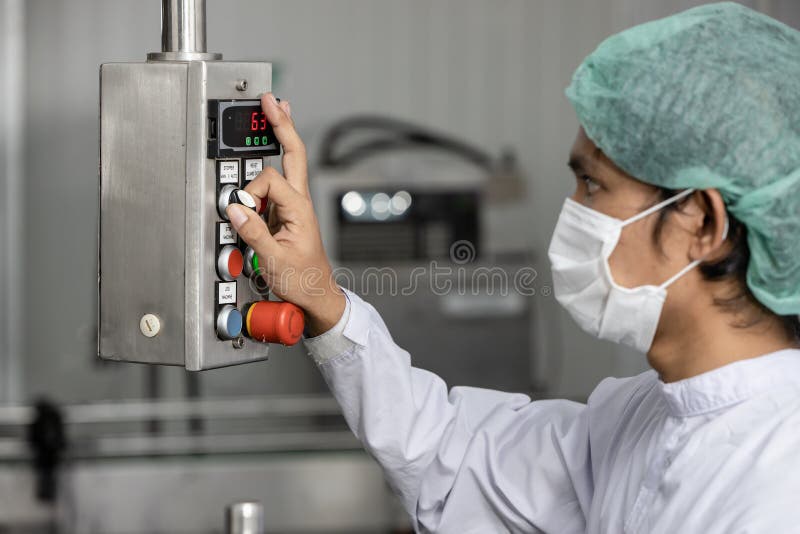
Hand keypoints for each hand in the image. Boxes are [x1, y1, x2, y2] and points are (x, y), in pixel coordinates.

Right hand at [225, 93, 344, 336]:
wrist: (316, 295)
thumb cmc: (302, 280)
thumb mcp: (274, 260)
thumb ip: (253, 232)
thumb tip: (234, 208)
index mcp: (299, 209)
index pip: (269, 182)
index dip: (250, 193)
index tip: (241, 212)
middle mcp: (300, 202)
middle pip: (294, 154)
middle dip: (281, 125)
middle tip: (270, 100)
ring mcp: (294, 205)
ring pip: (288, 162)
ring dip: (279, 135)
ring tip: (273, 108)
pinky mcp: (287, 212)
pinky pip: (278, 180)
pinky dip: (273, 157)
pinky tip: (272, 140)